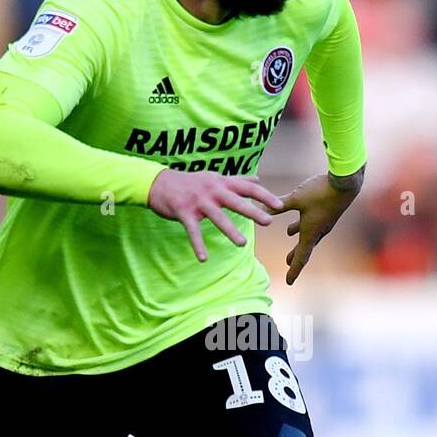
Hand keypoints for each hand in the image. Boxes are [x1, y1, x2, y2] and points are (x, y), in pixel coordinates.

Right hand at [147, 169, 282, 262]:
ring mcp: (198, 201)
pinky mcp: (183, 212)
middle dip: (253, 210)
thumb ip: (237, 180)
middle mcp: (212, 190)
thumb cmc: (189, 182)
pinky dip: (198, 245)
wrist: (157, 182)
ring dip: (230, 230)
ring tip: (242, 244)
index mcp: (221, 182)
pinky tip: (203, 259)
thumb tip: (258, 178)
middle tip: (268, 221)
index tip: (279, 205)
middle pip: (236, 201)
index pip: (247, 187)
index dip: (264, 195)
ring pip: (217, 217)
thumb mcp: (214, 177)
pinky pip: (193, 231)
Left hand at [273, 168, 363, 284]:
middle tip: (287, 265)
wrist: (345, 183)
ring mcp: (323, 223)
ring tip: (289, 242)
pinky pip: (311, 225)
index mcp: (311, 233)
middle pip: (304, 249)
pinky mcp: (326, 214)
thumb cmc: (320, 192)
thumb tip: (258, 209)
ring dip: (297, 241)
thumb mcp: (295, 198)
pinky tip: (295, 223)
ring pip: (308, 236)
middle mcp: (318, 231)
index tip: (288, 282)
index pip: (301, 258)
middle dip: (295, 257)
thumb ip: (277, 206)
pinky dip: (301, 227)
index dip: (293, 271)